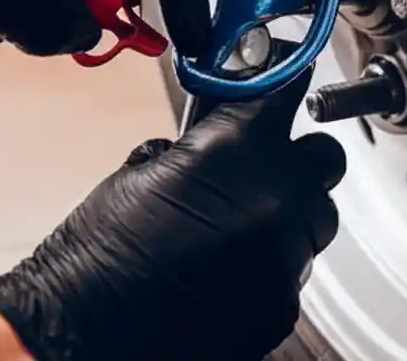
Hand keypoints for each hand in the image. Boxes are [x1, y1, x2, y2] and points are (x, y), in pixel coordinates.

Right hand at [0, 70, 342, 360]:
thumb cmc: (99, 251)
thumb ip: (203, 145)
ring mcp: (285, 256)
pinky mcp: (282, 305)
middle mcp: (277, 199)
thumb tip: (224, 134)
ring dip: (288, 215)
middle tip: (260, 167)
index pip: (286, 89)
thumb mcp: (145, 168)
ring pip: (315, 219)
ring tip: (239, 226)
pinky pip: (294, 269)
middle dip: (294, 158)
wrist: (83, 329)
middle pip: (323, 159)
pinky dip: (270, 264)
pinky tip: (228, 269)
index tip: (283, 78)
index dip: (283, 80)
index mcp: (240, 149)